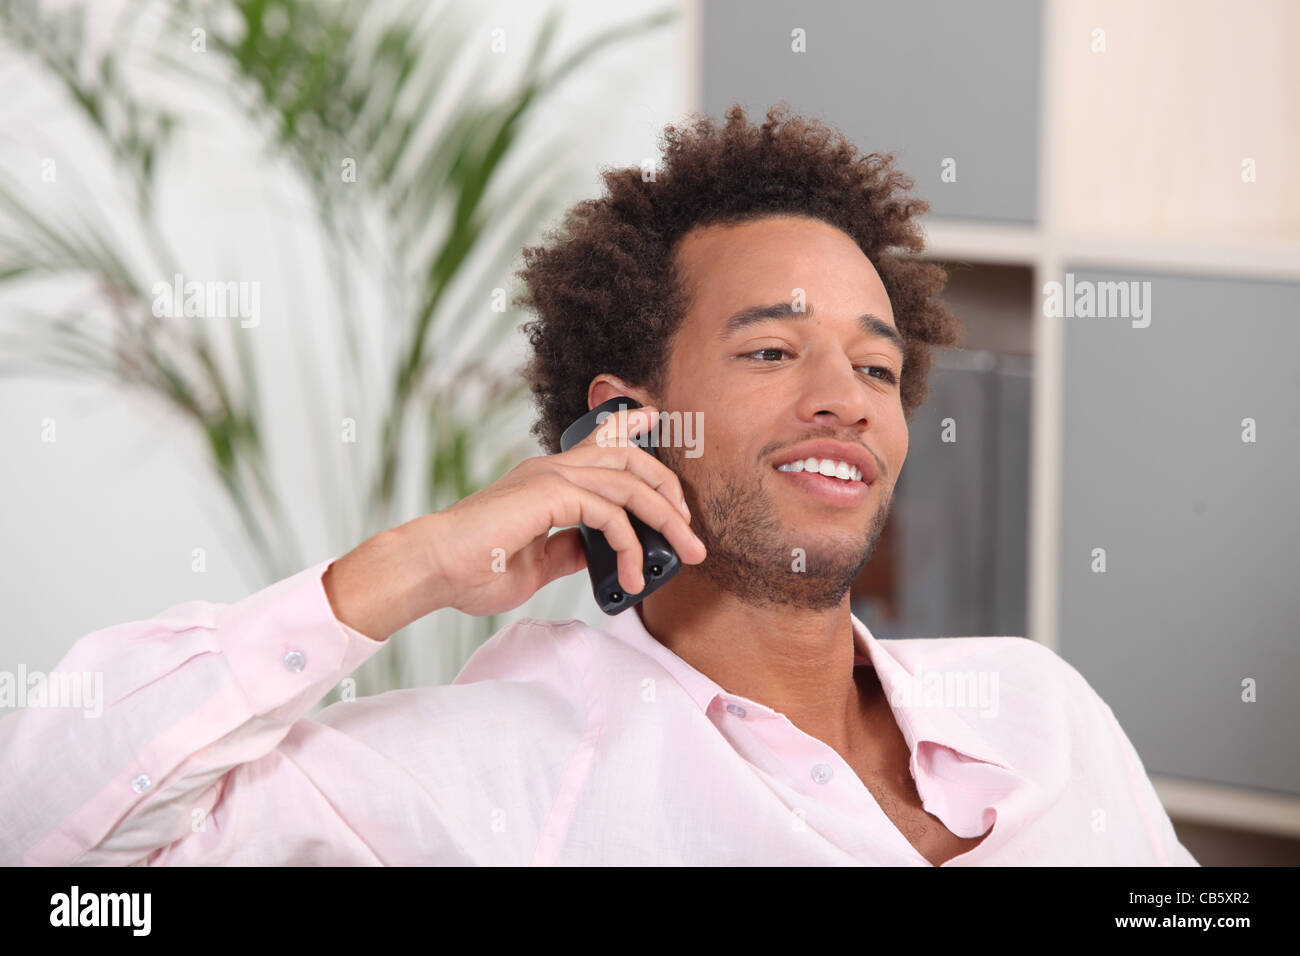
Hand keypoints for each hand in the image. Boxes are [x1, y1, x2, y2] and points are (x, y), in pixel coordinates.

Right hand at [425, 405, 706, 617]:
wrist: (432, 570)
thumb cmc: (472, 570)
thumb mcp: (536, 563)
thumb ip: (569, 549)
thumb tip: (598, 550)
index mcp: (546, 479)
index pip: (598, 442)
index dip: (630, 427)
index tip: (653, 418)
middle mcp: (552, 468)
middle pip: (628, 457)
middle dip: (668, 489)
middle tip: (689, 529)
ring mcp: (550, 476)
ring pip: (629, 483)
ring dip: (665, 520)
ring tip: (684, 554)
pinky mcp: (549, 494)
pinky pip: (610, 512)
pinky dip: (629, 544)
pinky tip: (631, 574)